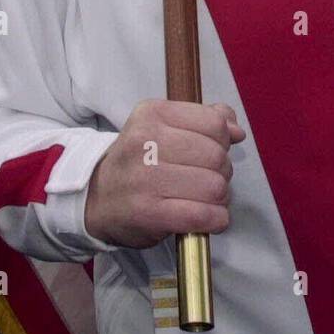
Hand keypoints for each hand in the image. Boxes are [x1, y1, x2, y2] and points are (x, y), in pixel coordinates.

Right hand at [84, 100, 246, 248]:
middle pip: (216, 156)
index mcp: (152, 113)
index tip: (210, 151)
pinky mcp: (149, 212)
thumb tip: (237, 131)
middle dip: (222, 171)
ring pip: (214, 186)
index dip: (222, 140)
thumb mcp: (162, 127)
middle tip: (207, 179)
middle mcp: (146, 141)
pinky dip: (216, 219)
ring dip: (219, 197)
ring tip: (204, 198)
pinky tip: (210, 218)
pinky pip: (202, 215)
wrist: (95, 197)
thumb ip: (203, 120)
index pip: (214, 122)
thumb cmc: (138, 161)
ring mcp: (145, 178)